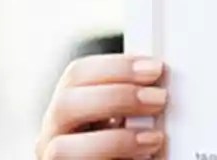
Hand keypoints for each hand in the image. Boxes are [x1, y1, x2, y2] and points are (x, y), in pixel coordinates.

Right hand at [35, 54, 168, 158]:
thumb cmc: (124, 145)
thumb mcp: (126, 115)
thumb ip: (132, 99)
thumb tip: (161, 79)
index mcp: (69, 106)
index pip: (77, 74)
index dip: (116, 66)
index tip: (154, 68)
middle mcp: (55, 132)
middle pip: (65, 104)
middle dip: (116, 96)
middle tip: (158, 99)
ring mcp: (57, 158)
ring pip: (61, 148)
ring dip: (114, 140)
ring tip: (153, 139)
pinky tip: (142, 159)